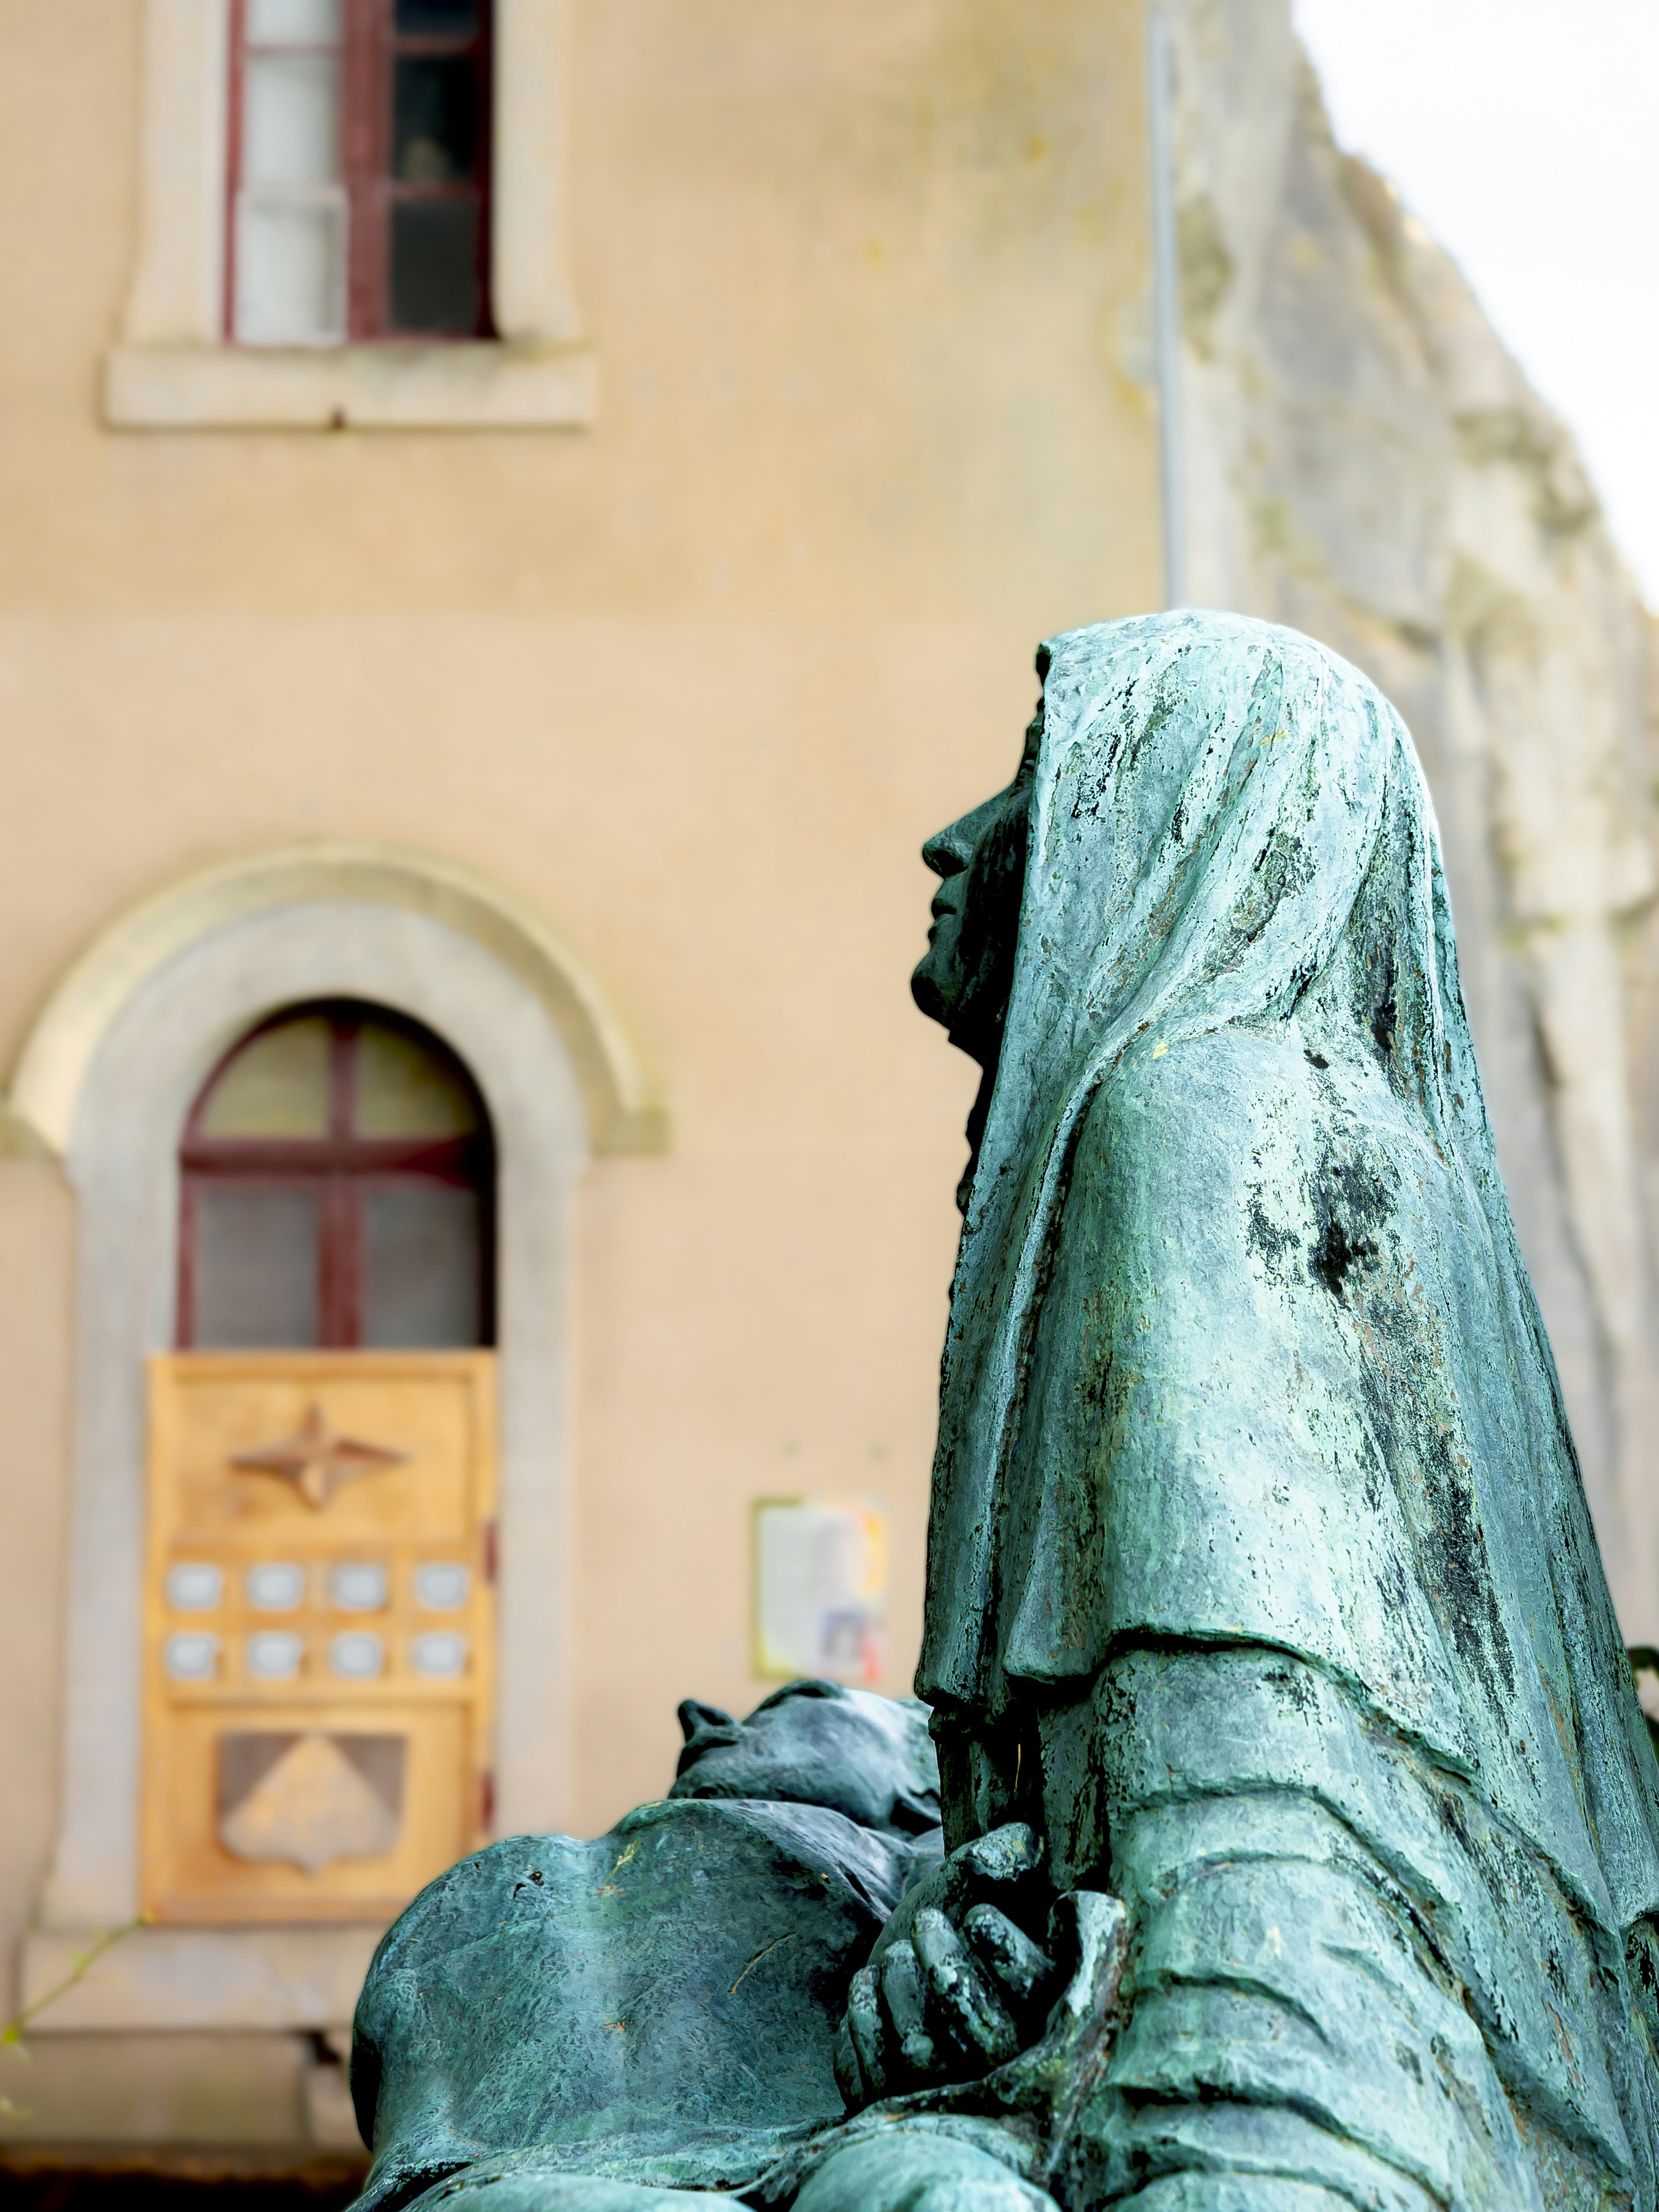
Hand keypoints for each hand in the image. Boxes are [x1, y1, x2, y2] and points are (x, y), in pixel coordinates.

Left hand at [833, 1824, 1059, 2108]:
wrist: (901, 1961)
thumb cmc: (948, 1922)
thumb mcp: (972, 1886)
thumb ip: (1000, 1860)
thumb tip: (1022, 1841)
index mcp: (1043, 2018)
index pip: (1043, 2005)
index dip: (1010, 1959)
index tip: (977, 1916)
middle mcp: (1003, 2071)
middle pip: (984, 2036)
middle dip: (946, 1968)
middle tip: (926, 1923)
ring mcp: (947, 2097)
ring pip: (924, 2054)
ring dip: (900, 1989)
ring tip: (893, 1956)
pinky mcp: (895, 2107)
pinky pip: (875, 2076)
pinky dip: (862, 2022)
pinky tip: (864, 1986)